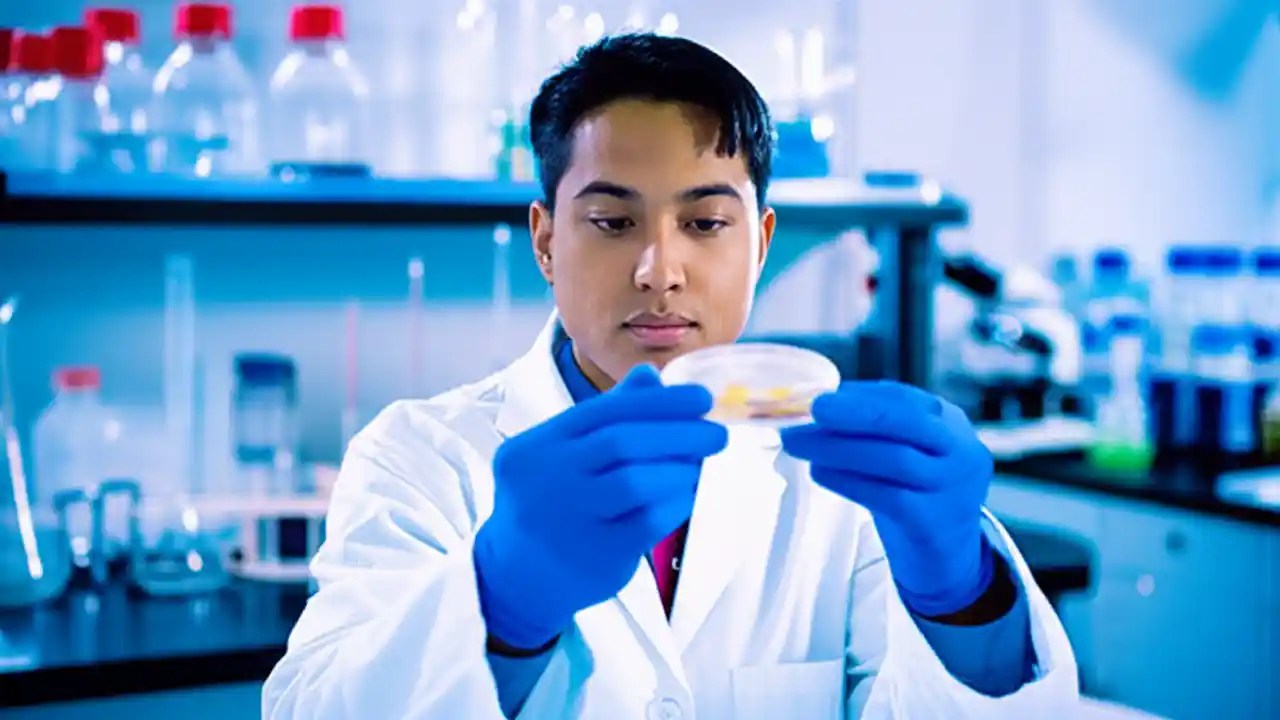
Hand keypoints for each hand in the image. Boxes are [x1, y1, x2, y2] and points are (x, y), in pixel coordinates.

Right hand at [474, 365, 727, 649]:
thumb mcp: (560, 456)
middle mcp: (548, 479)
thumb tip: (652, 378)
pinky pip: (649, 521)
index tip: (701, 398)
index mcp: (536, 446)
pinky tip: (688, 495)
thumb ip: (604, 417)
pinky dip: (677, 502)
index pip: (604, 410)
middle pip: (622, 442)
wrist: (515, 580)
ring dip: (680, 468)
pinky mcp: (596, 556)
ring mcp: (570, 519)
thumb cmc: (546, 506)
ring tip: (701, 465)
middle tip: (717, 433)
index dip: (659, 402)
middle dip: (679, 432)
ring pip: (636, 481)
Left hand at [780, 381, 994, 615]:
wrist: (946, 557)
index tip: (817, 395)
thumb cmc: (914, 493)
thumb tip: (817, 405)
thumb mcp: (906, 452)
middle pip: (907, 421)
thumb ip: (873, 430)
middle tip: (812, 409)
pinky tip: (819, 472)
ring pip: (893, 458)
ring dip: (839, 447)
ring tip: (797, 443)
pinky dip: (847, 480)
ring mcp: (951, 487)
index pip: (905, 399)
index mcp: (950, 423)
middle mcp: (960, 450)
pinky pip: (887, 496)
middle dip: (855, 412)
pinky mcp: (933, 522)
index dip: (860, 396)